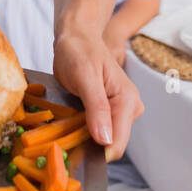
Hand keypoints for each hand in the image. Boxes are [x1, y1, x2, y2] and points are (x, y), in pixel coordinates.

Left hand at [53, 29, 142, 161]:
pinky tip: (71, 122)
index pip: (117, 143)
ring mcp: (120, 110)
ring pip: (103, 139)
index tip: (71, 154)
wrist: (77, 36)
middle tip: (62, 136)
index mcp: (127, 100)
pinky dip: (83, 130)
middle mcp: (130, 107)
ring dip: (84, 138)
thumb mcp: (85, 76)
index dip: (96, 153)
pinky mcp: (110, 110)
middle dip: (88, 145)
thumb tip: (106, 140)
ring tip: (64, 126)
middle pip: (110, 144)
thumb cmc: (79, 50)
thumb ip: (97, 108)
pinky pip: (98, 130)